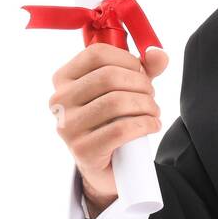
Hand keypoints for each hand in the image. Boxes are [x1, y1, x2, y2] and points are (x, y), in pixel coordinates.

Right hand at [49, 44, 169, 213]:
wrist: (107, 165)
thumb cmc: (114, 118)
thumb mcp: (127, 88)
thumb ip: (144, 68)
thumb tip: (158, 54)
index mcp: (64, 78)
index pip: (97, 54)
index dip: (128, 60)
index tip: (142, 73)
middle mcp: (59, 101)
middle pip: (110, 77)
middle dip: (141, 85)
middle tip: (151, 97)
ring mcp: (67, 126)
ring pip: (117, 102)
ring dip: (146, 105)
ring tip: (153, 112)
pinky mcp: (82, 150)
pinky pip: (121, 130)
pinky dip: (145, 124)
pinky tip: (152, 126)